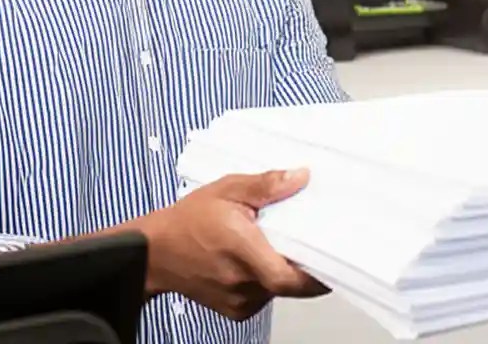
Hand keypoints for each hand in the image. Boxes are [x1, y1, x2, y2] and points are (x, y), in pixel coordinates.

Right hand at [138, 169, 328, 319]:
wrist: (153, 253)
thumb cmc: (187, 221)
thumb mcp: (227, 190)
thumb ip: (266, 185)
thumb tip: (300, 177)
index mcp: (241, 251)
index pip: (286, 277)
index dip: (315, 275)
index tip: (334, 258)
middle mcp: (241, 282)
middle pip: (289, 284)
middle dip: (305, 266)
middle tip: (314, 243)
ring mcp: (238, 300)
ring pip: (278, 290)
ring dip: (286, 270)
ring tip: (282, 244)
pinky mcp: (236, 310)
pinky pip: (265, 296)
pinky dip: (270, 279)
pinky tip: (263, 258)